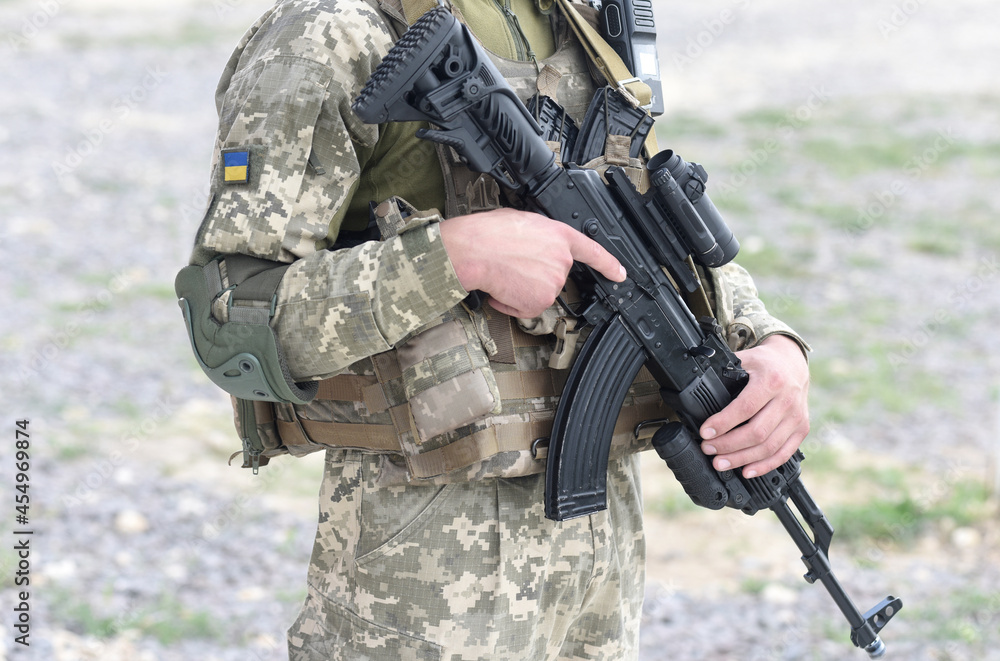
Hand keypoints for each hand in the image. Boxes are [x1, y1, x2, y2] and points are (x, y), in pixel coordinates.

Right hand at [439, 208, 625, 317]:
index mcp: (560, 236)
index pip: (593, 252)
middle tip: (513, 265)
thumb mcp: (524, 222)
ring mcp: (553, 282)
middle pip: (555, 277)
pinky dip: (511, 303)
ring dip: (521, 290)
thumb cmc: (489, 233)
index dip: (608, 264)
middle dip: (535, 275)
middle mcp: (562, 260)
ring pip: (539, 294)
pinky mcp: (540, 301)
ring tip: (504, 273)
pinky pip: (525, 308)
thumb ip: (542, 237)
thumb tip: (536, 248)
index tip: (620, 274)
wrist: (475, 250)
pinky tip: (501, 287)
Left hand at [699, 334, 809, 477]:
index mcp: (771, 381)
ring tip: (720, 463)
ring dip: (741, 458)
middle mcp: (787, 400)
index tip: (705, 432)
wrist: (793, 363)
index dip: (723, 423)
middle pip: (757, 432)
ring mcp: (797, 417)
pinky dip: (764, 466)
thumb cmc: (764, 363)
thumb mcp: (745, 359)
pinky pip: (784, 454)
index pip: (745, 407)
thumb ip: (725, 373)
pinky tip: (747, 471)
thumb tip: (698, 390)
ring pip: (769, 447)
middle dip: (728, 445)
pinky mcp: (802, 429)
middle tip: (708, 449)